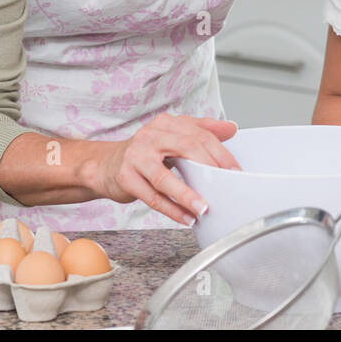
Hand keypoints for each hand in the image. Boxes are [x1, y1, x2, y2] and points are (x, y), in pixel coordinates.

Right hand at [94, 113, 241, 225]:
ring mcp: (136, 156)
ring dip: (187, 195)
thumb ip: (201, 130)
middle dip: (209, 169)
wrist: (105, 164)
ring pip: (165, 178)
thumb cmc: (144, 153)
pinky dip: (171, 209)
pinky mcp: (125, 177)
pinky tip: (185, 217)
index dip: (220, 153)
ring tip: (203, 208)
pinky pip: (152, 197)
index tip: (234, 171)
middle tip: (225, 187)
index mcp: (166, 124)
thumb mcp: (172, 136)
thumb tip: (231, 128)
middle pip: (186, 149)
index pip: (199, 135)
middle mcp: (150, 136)